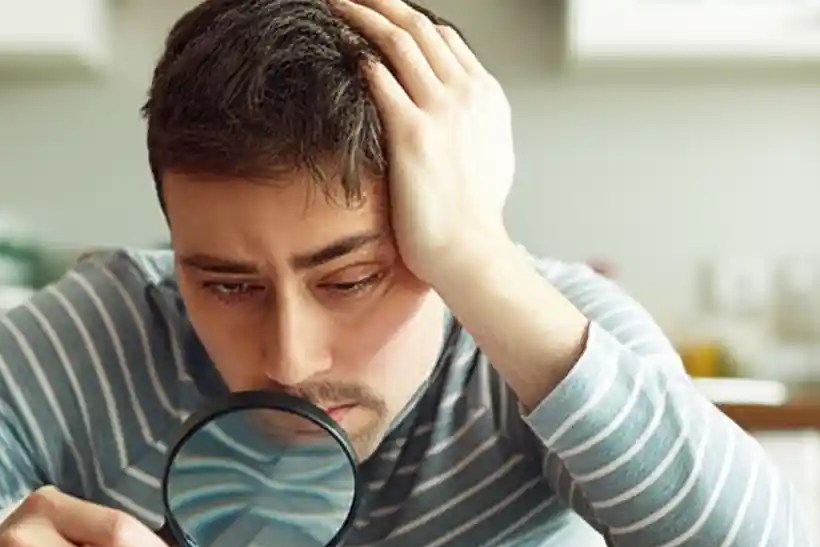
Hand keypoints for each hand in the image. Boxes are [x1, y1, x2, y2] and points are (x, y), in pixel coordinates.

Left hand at [331, 0, 515, 288]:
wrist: (470, 249)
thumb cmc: (472, 215)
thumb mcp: (487, 156)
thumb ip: (470, 124)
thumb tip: (455, 117)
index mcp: (486, 95)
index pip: (444, 38)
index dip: (409, 20)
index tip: (379, 13)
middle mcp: (467, 93)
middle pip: (419, 28)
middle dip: (380, 4)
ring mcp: (442, 110)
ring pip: (397, 41)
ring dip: (361, 15)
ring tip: (333, 4)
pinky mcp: (413, 133)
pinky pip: (379, 79)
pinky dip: (355, 54)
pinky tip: (335, 45)